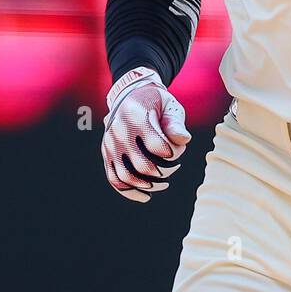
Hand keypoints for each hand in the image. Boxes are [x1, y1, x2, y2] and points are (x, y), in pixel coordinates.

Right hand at [101, 66, 190, 202]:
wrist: (128, 96)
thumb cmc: (155, 103)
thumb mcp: (169, 105)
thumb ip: (176, 122)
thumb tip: (183, 140)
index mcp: (136, 117)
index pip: (157, 146)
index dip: (173, 154)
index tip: (178, 150)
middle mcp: (119, 132)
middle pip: (143, 165)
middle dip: (164, 171)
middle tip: (173, 166)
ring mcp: (110, 145)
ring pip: (127, 177)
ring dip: (148, 185)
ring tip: (163, 183)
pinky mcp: (107, 155)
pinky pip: (114, 180)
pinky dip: (130, 192)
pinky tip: (146, 196)